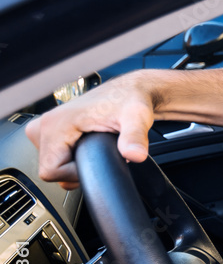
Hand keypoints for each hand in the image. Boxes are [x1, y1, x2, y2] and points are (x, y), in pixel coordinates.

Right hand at [25, 74, 154, 189]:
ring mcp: (47, 129)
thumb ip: (135, 137)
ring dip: (75, 164)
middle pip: (51, 170)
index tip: (98, 162)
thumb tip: (135, 154)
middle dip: (77, 169)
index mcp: (55, 123)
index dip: (76, 174)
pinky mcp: (54, 131)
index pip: (52, 171)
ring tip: (95, 149)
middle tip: (100, 154)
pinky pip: (57, 158)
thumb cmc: (130, 98)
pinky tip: (88, 149)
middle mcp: (45, 125)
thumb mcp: (136, 118)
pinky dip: (72, 159)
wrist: (130, 89)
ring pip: (54, 165)